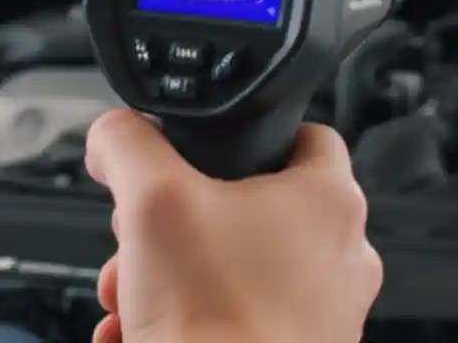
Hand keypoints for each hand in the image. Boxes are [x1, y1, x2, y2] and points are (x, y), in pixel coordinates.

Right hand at [86, 109, 382, 342]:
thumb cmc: (215, 322)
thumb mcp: (150, 200)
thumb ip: (128, 144)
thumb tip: (113, 134)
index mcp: (330, 200)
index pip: (303, 134)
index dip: (244, 136)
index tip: (200, 155)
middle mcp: (343, 256)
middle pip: (249, 209)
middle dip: (178, 226)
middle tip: (140, 242)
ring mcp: (326, 312)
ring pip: (237, 269)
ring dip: (174, 277)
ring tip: (131, 297)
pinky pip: (239, 320)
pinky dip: (190, 322)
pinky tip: (142, 334)